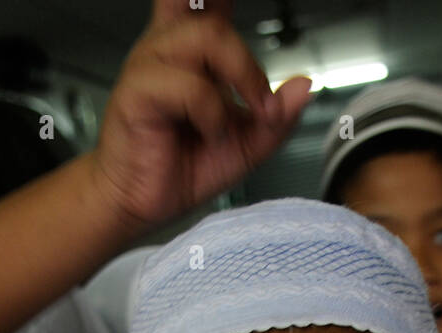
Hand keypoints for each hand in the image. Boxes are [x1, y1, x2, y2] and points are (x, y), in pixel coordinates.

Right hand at [92, 0, 311, 230]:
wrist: (141, 204)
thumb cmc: (180, 168)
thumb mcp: (245, 146)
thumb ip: (276, 117)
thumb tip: (304, 85)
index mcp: (190, 52)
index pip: (204, 1)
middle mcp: (167, 49)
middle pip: (214, 20)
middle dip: (249, 65)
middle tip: (263, 107)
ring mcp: (149, 66)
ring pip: (205, 38)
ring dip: (238, 79)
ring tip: (234, 122)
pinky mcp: (137, 92)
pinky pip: (188, 85)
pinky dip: (211, 113)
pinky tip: (208, 134)